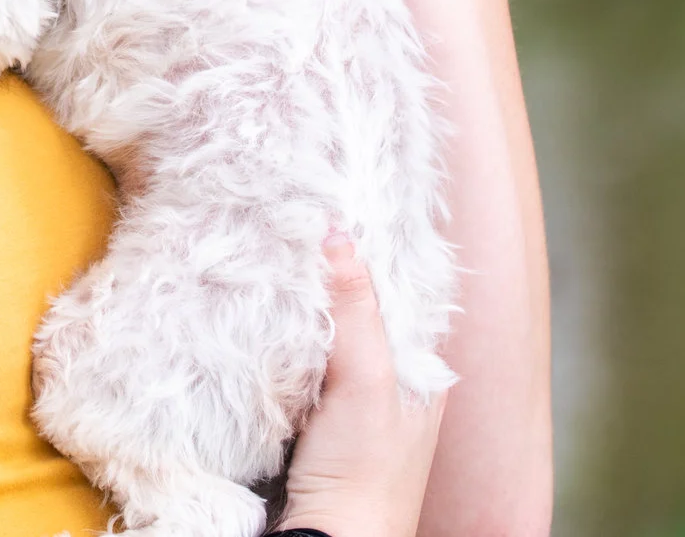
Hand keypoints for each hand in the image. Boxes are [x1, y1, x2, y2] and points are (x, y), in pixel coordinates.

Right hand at [278, 236, 447, 536]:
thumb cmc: (366, 478)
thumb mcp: (368, 383)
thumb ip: (357, 311)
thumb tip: (338, 234)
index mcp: (423, 373)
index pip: (401, 292)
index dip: (372, 251)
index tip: (339, 206)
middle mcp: (391, 384)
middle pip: (361, 311)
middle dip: (332, 273)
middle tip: (296, 222)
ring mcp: (350, 404)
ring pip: (328, 335)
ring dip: (304, 305)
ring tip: (275, 255)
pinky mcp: (312, 421)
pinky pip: (299, 364)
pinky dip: (283, 340)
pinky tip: (261, 316)